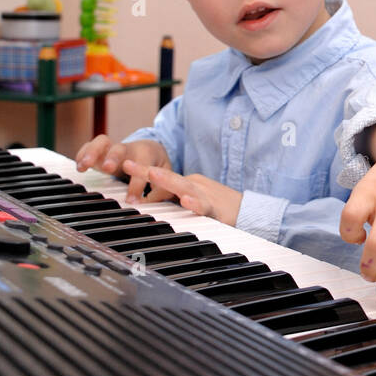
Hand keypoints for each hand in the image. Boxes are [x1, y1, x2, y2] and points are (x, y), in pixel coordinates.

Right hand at [75, 136, 171, 203]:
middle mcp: (128, 149)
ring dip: (92, 152)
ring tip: (84, 166)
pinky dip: (82, 154)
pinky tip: (79, 167)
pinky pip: (89, 146)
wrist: (150, 148)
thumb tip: (146, 206)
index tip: (131, 201)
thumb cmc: (155, 165)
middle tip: (108, 168)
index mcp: (146, 154)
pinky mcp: (101, 150)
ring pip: (102, 142)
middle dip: (114, 157)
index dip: (136, 185)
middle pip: (120, 148)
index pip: (142, 168)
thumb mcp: (164, 176)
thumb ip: (159, 190)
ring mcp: (113, 148)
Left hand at [122, 160, 242, 225]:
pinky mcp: (217, 210)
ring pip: (185, 188)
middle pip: (169, 177)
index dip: (143, 170)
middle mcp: (195, 186)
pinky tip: (187, 202)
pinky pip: (205, 207)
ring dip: (168, 181)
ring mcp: (206, 196)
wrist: (250, 212)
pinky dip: (196, 204)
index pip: (163, 175)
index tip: (125, 164)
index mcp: (189, 183)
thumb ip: (173, 198)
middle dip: (148, 171)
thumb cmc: (220, 207)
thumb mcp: (192, 199)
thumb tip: (148, 200)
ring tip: (152, 174)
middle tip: (128, 164)